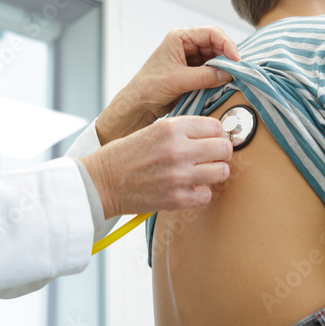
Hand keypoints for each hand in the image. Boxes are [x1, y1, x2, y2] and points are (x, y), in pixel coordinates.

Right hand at [81, 116, 231, 217]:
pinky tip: (190, 187)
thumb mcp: (152, 130)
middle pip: (224, 148)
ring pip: (221, 172)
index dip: (216, 133)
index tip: (212, 138)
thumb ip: (181, 130)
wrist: (101, 182)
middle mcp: (177, 150)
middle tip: (212, 155)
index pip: (214, 126)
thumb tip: (211, 133)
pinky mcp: (176, 199)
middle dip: (221, 151)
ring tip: (203, 171)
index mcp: (170, 128)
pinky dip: (201, 192)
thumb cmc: (123, 155)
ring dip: (215, 172)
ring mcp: (178, 176)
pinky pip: (207, 195)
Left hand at [96, 27, 240, 143]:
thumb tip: (228, 74)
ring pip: (216, 58)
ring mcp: (190, 58)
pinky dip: (219, 75)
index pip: (211, 33)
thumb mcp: (178, 80)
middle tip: (237, 70)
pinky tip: (224, 81)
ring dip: (224, 67)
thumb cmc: (149, 86)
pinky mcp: (193, 72)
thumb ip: (205, 76)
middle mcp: (186, 45)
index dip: (227, 44)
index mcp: (180, 38)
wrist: (138, 104)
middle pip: (216, 45)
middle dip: (227, 56)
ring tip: (231, 77)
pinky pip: (211, 70)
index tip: (236, 58)